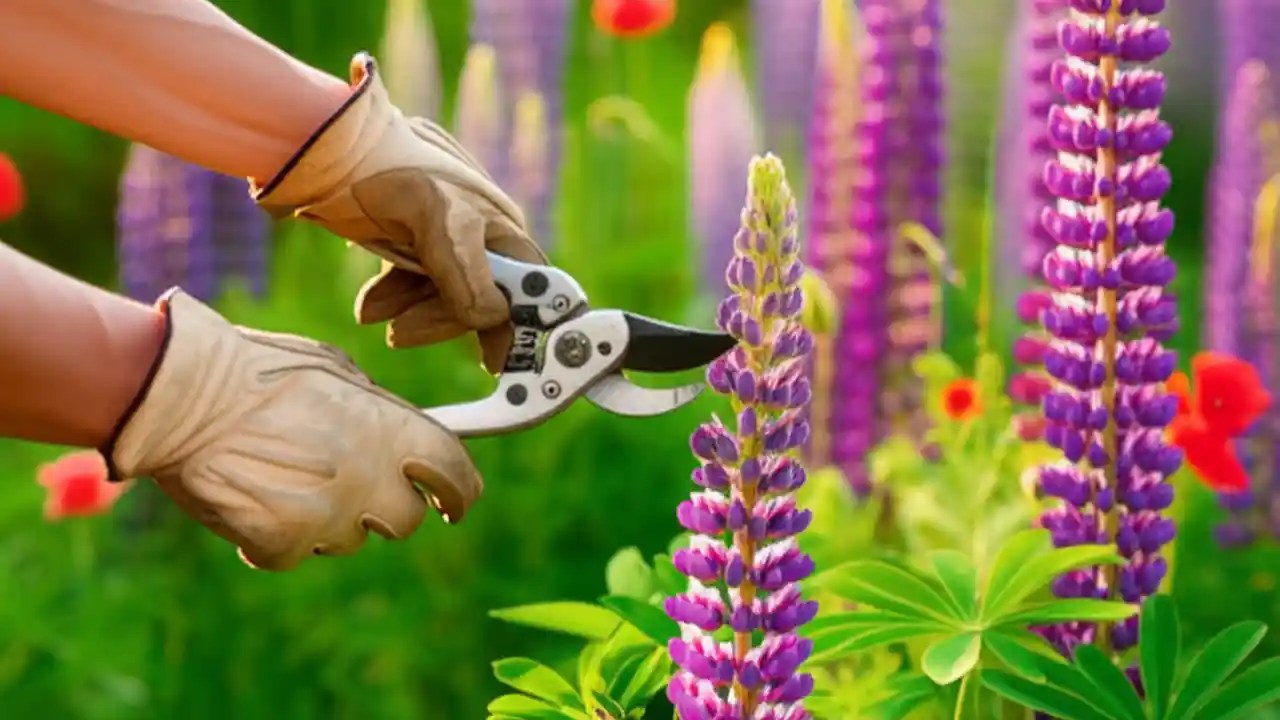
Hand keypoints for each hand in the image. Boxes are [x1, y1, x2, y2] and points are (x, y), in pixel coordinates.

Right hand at [102, 289, 481, 570]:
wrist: (183, 396)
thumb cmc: (257, 372)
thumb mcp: (334, 370)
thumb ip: (375, 409)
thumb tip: (394, 430)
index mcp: (389, 429)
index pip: (454, 472)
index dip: (460, 491)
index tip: (454, 502)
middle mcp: (369, 477)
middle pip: (404, 520)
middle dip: (385, 509)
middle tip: (351, 486)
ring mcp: (327, 515)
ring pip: (347, 540)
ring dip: (327, 520)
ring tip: (284, 477)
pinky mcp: (282, 543)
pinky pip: (294, 555)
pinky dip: (276, 539)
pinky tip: (253, 501)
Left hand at [252, 52, 546, 372]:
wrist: (330, 149)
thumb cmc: (394, 172)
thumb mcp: (439, 222)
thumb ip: (467, 274)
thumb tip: (491, 319)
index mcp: (500, 227)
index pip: (523, 288)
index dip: (517, 325)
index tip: (495, 359)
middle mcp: (481, 237)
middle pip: (481, 299)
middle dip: (443, 319)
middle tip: (401, 334)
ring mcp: (446, 242)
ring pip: (442, 298)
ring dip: (411, 313)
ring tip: (372, 313)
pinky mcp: (414, 245)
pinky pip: (415, 286)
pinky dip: (394, 300)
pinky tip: (369, 306)